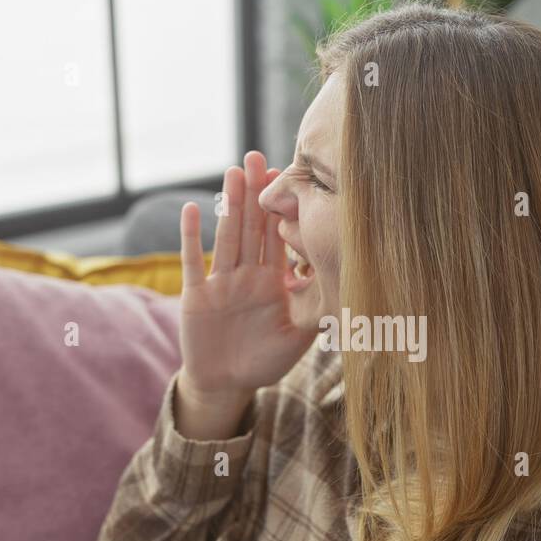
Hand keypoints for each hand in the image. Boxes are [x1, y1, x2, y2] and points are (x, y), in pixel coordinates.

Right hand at [174, 152, 316, 435]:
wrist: (226, 384)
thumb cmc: (263, 362)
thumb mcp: (299, 338)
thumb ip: (318, 314)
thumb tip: (349, 291)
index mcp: (271, 282)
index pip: (278, 238)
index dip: (282, 209)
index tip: (288, 177)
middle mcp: (246, 276)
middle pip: (251, 227)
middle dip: (255, 192)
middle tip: (259, 156)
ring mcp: (220, 283)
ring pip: (226, 236)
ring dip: (229, 205)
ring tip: (234, 171)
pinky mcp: (196, 296)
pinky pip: (192, 262)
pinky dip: (190, 237)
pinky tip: (192, 209)